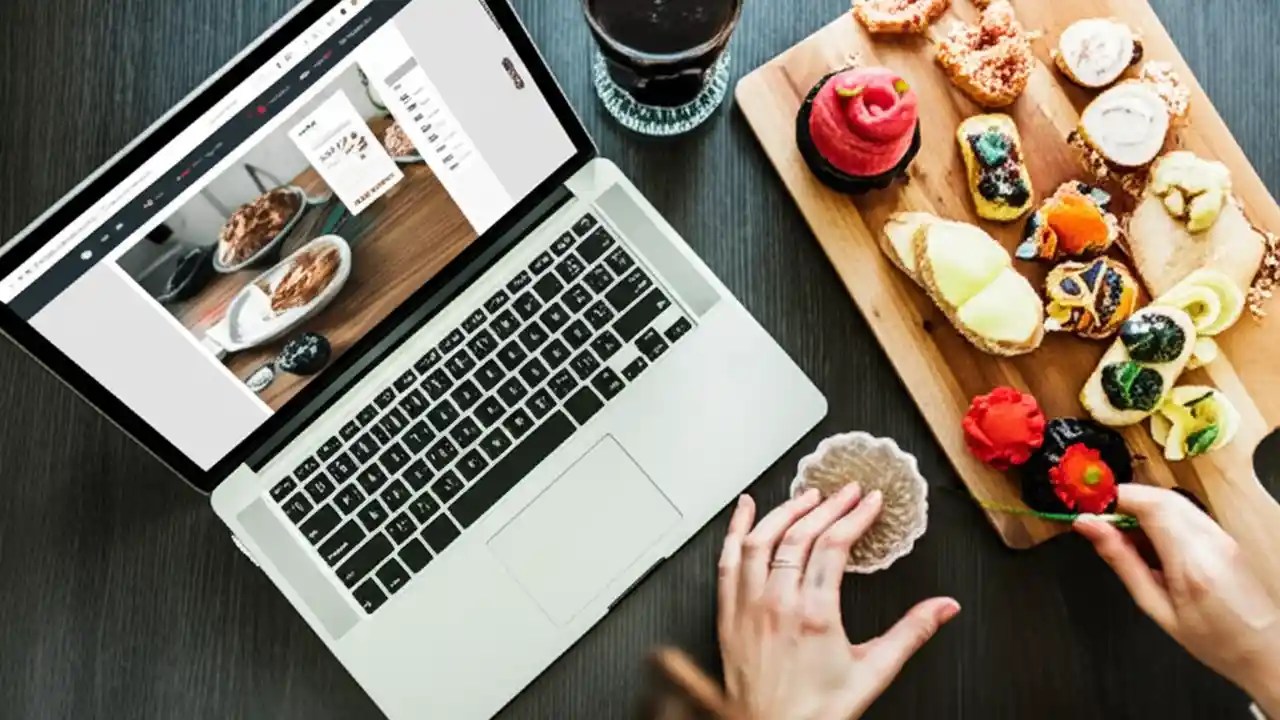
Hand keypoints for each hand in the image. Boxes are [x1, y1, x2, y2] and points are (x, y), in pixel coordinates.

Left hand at [717, 485, 959, 719]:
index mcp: (814, 614)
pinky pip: (727, 559)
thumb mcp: (873, 673)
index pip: (834, 545)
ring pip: (762, 540)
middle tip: (846, 492)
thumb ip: (910, 634)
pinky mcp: (728, 614)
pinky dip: (735, 528)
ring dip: (786, 511)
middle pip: (800, 535)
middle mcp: (777, 603)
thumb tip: (943, 607)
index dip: (855, 516)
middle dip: (827, 506)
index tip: (869, 502)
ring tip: (808, 496)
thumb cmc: (815, 712)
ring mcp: (748, 606)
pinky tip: (746, 508)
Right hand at [1074, 485, 1279, 714]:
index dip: (1115, 497)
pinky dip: (1159, 516)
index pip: (1150, 506)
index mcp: (1191, 563)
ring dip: (1141, 507)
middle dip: (1124, 499)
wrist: (1265, 649)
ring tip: (1122, 535)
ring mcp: (1222, 534)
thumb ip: (1122, 561)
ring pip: (1173, 500)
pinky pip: (1185, 511)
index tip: (1088, 505)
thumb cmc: (1212, 640)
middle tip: (1099, 519)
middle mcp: (1211, 540)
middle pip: (1160, 496)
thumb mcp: (1155, 606)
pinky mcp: (1225, 535)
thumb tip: (1089, 526)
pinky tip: (1150, 541)